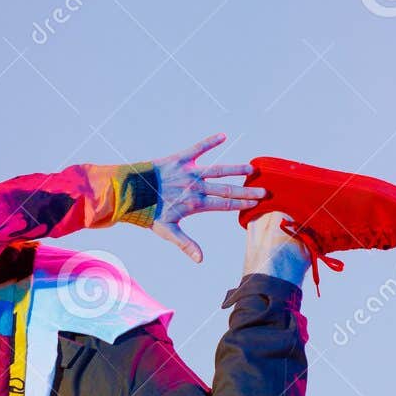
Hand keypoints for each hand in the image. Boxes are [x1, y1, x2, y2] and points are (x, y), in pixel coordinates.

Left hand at [150, 132, 265, 263]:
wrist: (131, 193)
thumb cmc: (149, 214)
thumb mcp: (167, 231)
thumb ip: (186, 244)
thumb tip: (201, 260)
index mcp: (196, 204)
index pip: (224, 205)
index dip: (242, 204)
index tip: (257, 203)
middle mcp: (196, 187)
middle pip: (227, 189)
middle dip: (247, 191)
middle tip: (264, 191)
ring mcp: (190, 173)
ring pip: (218, 170)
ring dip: (236, 169)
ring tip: (252, 168)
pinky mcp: (180, 159)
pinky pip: (198, 148)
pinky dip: (210, 142)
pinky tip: (223, 135)